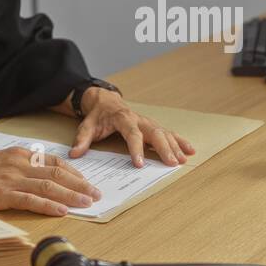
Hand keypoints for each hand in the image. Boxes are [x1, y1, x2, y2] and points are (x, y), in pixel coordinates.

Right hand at [0, 148, 102, 216]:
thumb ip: (18, 170)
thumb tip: (38, 181)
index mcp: (19, 155)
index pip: (55, 162)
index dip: (75, 174)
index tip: (88, 183)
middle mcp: (18, 163)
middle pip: (58, 173)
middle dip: (81, 185)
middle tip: (97, 195)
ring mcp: (10, 178)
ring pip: (49, 186)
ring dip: (72, 195)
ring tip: (88, 203)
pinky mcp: (0, 193)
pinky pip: (30, 200)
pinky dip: (50, 205)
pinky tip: (62, 210)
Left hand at [69, 87, 195, 166]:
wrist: (106, 101)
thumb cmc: (98, 115)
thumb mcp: (86, 125)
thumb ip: (82, 139)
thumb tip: (75, 154)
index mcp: (123, 119)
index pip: (132, 134)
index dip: (136, 149)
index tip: (139, 164)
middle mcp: (139, 119)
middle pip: (155, 133)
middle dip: (165, 148)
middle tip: (171, 163)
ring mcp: (148, 122)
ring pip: (165, 133)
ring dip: (175, 146)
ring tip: (183, 160)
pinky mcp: (153, 126)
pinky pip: (169, 133)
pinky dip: (180, 141)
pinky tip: (190, 150)